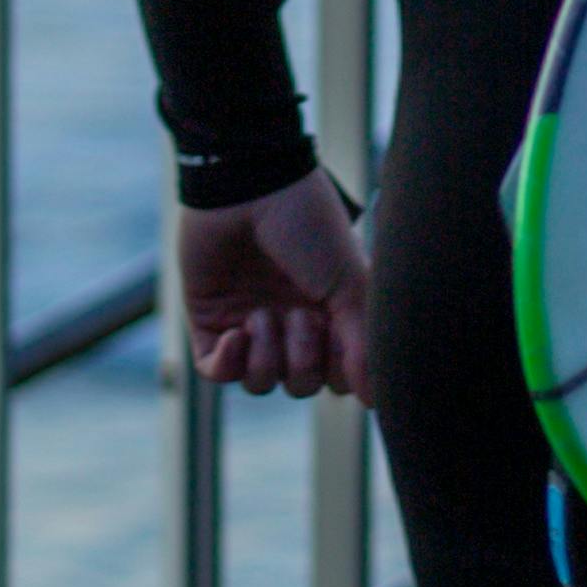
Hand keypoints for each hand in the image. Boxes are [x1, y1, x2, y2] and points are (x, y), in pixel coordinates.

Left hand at [178, 170, 372, 402]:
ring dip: (265, 358)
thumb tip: (376, 401)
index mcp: (329, 314)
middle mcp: (291, 322)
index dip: (338, 371)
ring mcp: (250, 322)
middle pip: (300, 384)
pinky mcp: (210, 320)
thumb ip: (362, 345)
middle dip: (302, 360)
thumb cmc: (307, 225)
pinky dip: (228, 363)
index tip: (338, 335)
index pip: (336, 376)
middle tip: (299, 315)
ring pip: (259, 383)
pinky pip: (216, 372)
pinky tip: (238, 332)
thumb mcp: (350, 283)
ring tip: (263, 316)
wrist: (249, 185)